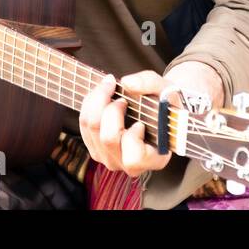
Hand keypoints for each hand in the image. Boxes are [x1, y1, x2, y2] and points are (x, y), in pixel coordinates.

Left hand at [78, 62, 224, 177]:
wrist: (157, 109)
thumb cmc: (164, 104)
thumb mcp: (166, 89)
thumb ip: (150, 83)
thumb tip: (128, 84)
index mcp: (153, 159)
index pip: (134, 158)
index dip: (133, 136)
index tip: (140, 121)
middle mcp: (129, 165)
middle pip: (108, 139)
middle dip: (111, 109)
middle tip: (122, 97)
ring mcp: (110, 158)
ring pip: (91, 130)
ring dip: (97, 103)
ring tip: (110, 89)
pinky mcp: (96, 148)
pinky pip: (83, 126)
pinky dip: (89, 105)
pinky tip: (102, 96)